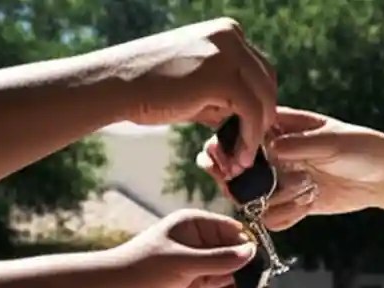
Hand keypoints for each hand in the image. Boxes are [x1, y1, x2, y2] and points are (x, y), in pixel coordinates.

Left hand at [103, 209, 256, 287]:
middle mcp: (203, 243)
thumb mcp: (184, 261)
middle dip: (242, 275)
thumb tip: (252, 252)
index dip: (248, 249)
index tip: (256, 268)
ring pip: (234, 276)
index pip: (235, 232)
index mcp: (198, 226)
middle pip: (238, 257)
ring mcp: (202, 264)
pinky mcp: (199, 285)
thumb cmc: (144, 268)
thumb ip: (220, 258)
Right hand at [108, 18, 277, 172]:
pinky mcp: (222, 76)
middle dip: (263, 120)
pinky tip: (238, 156)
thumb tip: (245, 121)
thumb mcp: (196, 85)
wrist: (116, 85)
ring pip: (264, 99)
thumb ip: (223, 96)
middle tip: (250, 150)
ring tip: (242, 160)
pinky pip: (252, 112)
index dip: (260, 104)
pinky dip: (249, 139)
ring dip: (257, 135)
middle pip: (267, 84)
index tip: (251, 133)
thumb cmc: (149, 88)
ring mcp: (228, 53)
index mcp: (228, 32)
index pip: (260, 71)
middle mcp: (232, 36)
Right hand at [196, 107, 383, 228]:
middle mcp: (276, 155)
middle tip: (254, 186)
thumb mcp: (331, 141)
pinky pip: (275, 217)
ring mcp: (284, 181)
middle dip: (240, 181)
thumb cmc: (361, 147)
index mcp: (281, 129)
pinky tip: (308, 205)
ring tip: (306, 189)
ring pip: (254, 198)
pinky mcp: (295, 204)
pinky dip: (286, 216)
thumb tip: (269, 149)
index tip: (236, 161)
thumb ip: (299, 145)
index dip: (230, 148)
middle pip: (238, 170)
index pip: (242, 135)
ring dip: (275, 199)